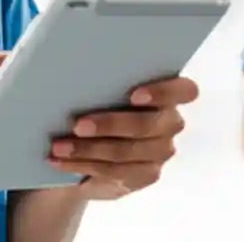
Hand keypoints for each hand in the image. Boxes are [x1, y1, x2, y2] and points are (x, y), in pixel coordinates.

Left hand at [48, 76, 198, 200]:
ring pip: (125, 152)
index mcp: (169, 93)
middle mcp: (170, 123)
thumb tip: (74, 67)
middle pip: (148, 125)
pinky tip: (60, 161)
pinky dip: (82, 165)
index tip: (133, 95)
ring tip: (58, 146)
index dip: (164, 92)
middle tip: (77, 125)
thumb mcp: (104, 86)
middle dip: (110, 125)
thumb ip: (105, 79)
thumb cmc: (100, 101)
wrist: (91, 142)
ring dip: (87, 149)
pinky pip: (114, 172)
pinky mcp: (145, 175)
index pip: (185, 90)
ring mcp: (160, 152)